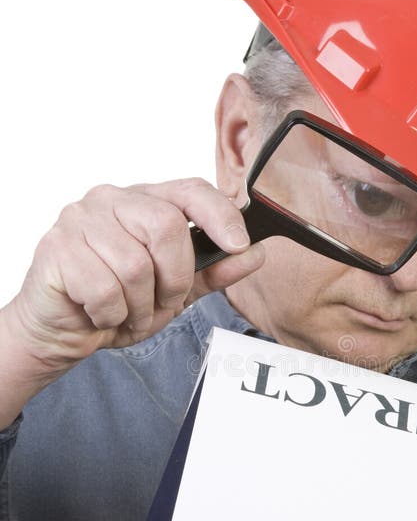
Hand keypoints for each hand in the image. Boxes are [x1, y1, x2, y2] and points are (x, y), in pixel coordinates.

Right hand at [5, 177, 264, 375]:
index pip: (190, 190)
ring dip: (140, 305)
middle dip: (173, 278)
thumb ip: (213, 271)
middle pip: (166, 227)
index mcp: (145, 201)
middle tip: (161, 302)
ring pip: (134, 265)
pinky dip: (111, 314)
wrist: (65, 330)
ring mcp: (80, 219)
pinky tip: (101, 313)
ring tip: (129, 311)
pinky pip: (104, 289)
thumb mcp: (176, 290)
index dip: (220, 214)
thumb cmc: (118, 302)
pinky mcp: (57, 247)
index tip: (239, 244)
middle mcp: (111, 199)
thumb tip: (254, 254)